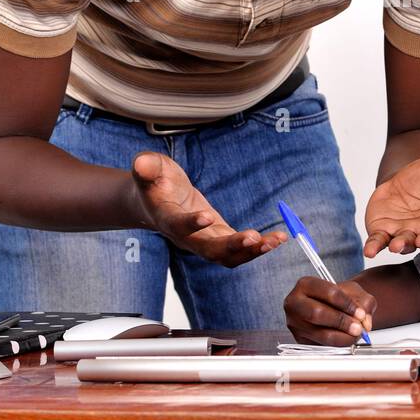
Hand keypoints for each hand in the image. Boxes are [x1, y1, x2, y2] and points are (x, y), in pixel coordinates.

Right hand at [129, 151, 286, 265]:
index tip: (206, 216)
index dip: (191, 224)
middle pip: (209, 250)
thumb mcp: (149, 168)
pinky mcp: (218, 238)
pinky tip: (278, 238)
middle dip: (232, 246)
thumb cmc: (153, 181)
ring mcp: (204, 241)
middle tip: (253, 237)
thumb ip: (146, 167)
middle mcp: (186, 237)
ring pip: (228, 256)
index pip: (178, 226)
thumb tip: (141, 163)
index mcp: (167, 219)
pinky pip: (239, 249)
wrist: (155, 200)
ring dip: (252, 251)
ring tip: (275, 240)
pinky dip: (259, 245)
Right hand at [284, 277, 376, 345]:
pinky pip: (321, 344)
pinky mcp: (300, 339)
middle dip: (341, 321)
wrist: (331, 306)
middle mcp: (294, 303)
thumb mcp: (354, 292)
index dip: (347, 304)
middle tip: (358, 327)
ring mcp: (295, 323)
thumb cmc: (339, 297)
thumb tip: (365, 322)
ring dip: (342, 336)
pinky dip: (338, 344)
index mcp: (305, 284)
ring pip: (319, 333)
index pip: (328, 292)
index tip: (361, 313)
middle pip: (317, 313)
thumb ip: (364, 303)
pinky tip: (347, 338)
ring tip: (356, 334)